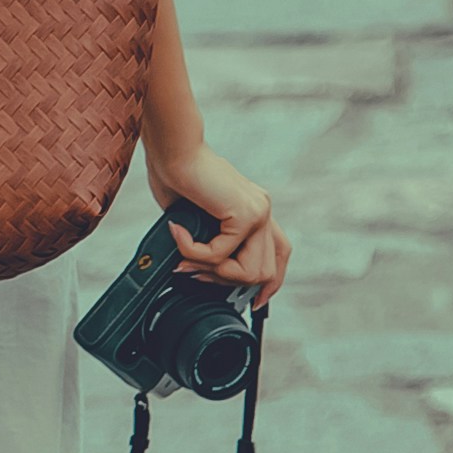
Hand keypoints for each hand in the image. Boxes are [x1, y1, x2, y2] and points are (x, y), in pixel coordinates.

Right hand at [145, 133, 286, 298]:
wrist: (172, 148)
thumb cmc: (176, 177)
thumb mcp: (197, 220)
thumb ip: (208, 244)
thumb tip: (198, 275)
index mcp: (255, 210)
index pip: (280, 255)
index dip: (271, 284)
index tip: (255, 304)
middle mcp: (263, 210)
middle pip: (265, 272)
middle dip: (225, 281)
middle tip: (191, 270)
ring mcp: (258, 211)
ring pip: (248, 272)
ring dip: (211, 270)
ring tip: (185, 256)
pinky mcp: (244, 213)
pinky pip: (221, 255)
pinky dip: (194, 252)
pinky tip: (178, 233)